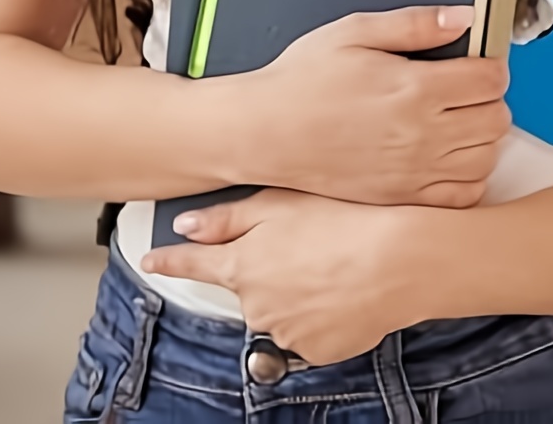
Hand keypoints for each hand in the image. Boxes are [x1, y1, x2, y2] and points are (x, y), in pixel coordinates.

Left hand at [143, 189, 435, 363]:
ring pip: (280, 307)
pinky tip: (344, 287)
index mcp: (243, 265)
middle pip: (247, 285)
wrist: (400, 260)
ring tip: (333, 261)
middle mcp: (257, 305)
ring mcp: (287, 332)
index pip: (193, 264)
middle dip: (266, 267)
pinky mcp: (318, 351)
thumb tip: (186, 226)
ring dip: (295, 290)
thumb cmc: (345, 219)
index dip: (170, 259)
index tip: (153, 259)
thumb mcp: (281, 201)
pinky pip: (309, 329)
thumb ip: (228, 217)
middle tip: (305, 240)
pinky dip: (321, 312)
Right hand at [247, 6, 509, 207]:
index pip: (490, 79)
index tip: (475, 63)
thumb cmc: (302, 81)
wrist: (265, 132)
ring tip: (459, 121)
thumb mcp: (354, 32)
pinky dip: (468, 177)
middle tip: (467, 89)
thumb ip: (414, 23)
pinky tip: (449, 156)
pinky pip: (463, 195)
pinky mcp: (402, 198)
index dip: (490, 65)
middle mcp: (422, 135)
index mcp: (415, 89)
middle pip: (497, 119)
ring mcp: (414, 172)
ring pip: (486, 158)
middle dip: (490, 99)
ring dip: (484, 137)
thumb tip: (462, 17)